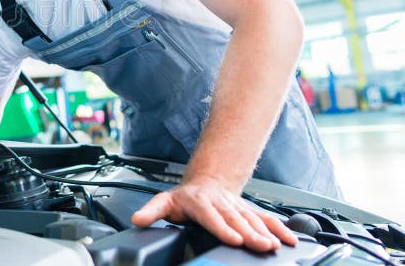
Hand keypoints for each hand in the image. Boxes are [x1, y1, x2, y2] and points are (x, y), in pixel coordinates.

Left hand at [130, 176, 297, 251]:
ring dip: (267, 233)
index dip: (223, 228)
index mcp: (200, 203)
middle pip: (237, 220)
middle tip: (261, 246)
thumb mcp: (164, 202)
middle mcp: (222, 204)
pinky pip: (266, 219)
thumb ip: (152, 211)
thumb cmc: (185, 197)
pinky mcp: (249, 212)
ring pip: (253, 220)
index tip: (233, 238)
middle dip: (250, 233)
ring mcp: (237, 207)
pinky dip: (280, 229)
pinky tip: (291, 240)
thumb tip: (137, 220)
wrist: (206, 183)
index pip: (212, 217)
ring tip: (276, 245)